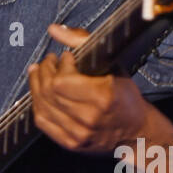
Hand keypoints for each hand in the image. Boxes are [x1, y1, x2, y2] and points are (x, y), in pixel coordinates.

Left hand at [27, 24, 150, 154]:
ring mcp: (79, 134)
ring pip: (42, 106)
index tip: (64, 58)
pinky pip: (42, 122)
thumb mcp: (112, 64)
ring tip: (40, 73)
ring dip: (36, 85)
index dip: (57, 66)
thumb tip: (54, 29)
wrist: (136, 132)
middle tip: (48, 62)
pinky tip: (41, 93)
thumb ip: (83, 41)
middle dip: (44, 71)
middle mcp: (89, 119)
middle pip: (49, 92)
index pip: (61, 81)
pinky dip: (37, 104)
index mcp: (103, 98)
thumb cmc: (124, 95)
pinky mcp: (71, 144)